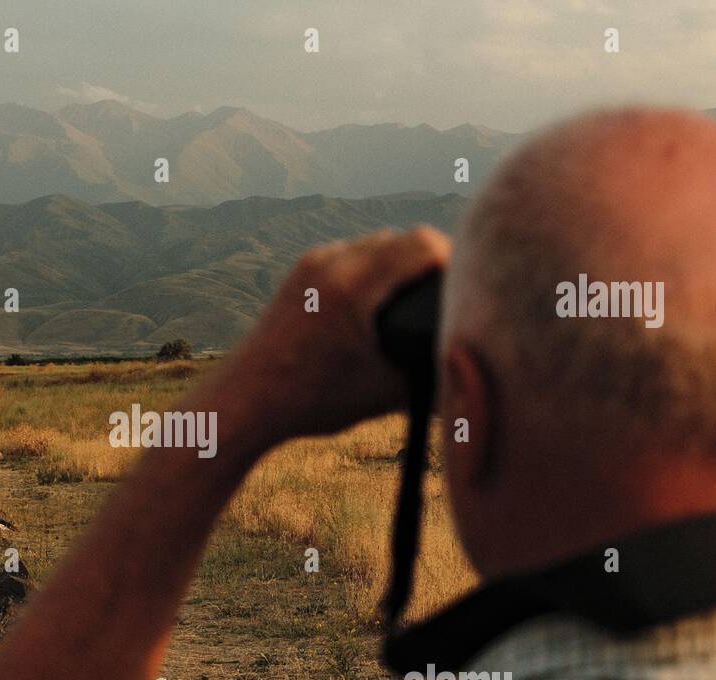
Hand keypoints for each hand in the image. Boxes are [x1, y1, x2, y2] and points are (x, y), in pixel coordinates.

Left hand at [215, 226, 450, 447]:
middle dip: (428, 266)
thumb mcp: (382, 392)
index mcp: (353, 284)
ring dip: (397, 266)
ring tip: (414, 302)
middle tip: (447, 300)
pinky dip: (370, 272)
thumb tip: (471, 369)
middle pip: (401, 239)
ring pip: (374, 244)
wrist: (244, 403)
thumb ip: (431, 374)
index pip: (425, 243)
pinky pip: (349, 256)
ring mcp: (311, 264)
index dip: (456, 263)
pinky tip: (378, 304)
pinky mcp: (299, 273)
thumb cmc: (309, 401)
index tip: (467, 292)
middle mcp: (330, 262)